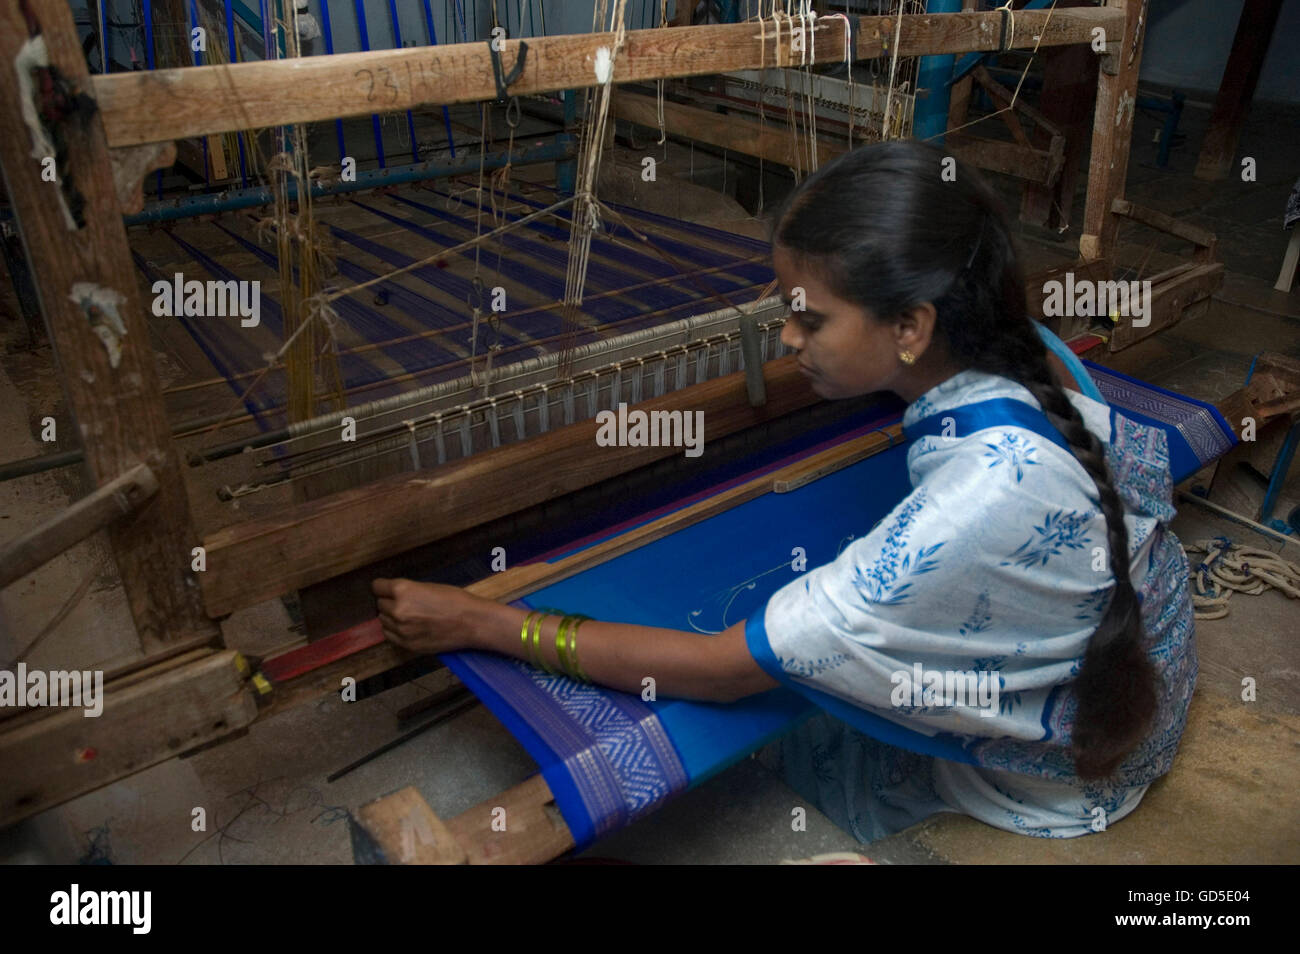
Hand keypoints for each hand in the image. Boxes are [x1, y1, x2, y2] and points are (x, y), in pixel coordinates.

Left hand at [372, 578, 488, 654]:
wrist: (471, 622)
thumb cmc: (455, 600)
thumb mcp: (428, 586)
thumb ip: (407, 591)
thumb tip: (392, 595)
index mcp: (402, 590)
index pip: (377, 587)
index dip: (383, 587)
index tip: (386, 589)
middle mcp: (397, 609)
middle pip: (380, 604)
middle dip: (389, 603)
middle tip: (405, 604)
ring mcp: (401, 629)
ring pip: (383, 621)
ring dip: (391, 618)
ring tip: (408, 616)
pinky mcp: (407, 644)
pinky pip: (389, 636)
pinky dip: (395, 631)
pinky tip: (408, 627)